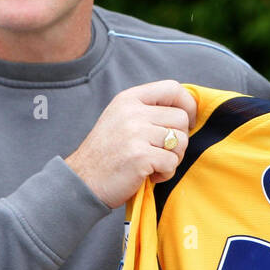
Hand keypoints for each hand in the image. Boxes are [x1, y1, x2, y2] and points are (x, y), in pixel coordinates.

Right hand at [65, 80, 197, 208]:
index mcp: (129, 99)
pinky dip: (165, 174)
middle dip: (179, 140)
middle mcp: (132, 112)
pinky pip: (172, 162)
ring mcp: (135, 133)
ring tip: (153, 165)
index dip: (187, 105)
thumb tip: (186, 111)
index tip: (186, 124)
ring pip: (181, 141)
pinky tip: (148, 176)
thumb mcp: (121, 119)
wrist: (82, 182)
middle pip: (181, 118)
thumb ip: (148, 111)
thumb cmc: (107, 154)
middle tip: (161, 154)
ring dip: (173, 158)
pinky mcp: (140, 156)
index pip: (172, 88)